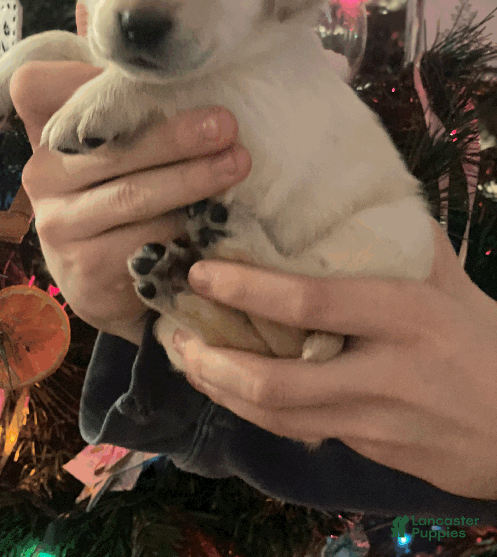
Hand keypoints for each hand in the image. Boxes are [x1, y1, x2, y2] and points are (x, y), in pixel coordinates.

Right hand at [10, 60, 250, 345]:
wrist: (111, 278)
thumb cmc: (123, 190)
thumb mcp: (121, 141)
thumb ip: (123, 90)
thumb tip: (127, 11)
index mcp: (48, 131)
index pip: (37, 86)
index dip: (79, 77)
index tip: (147, 74)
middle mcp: (42, 173)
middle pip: (109, 145)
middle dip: (173, 135)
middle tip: (227, 125)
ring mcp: (57, 224)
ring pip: (131, 196)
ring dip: (190, 181)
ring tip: (236, 165)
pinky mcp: (81, 270)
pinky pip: (141, 243)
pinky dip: (183, 230)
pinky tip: (216, 220)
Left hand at [173, 221, 496, 499]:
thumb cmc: (486, 343)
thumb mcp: (453, 282)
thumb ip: (404, 240)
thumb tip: (360, 191)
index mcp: (403, 317)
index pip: (309, 303)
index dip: (246, 289)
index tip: (200, 272)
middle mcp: (381, 374)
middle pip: (276, 381)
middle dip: (213, 360)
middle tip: (175, 334)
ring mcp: (372, 422)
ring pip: (277, 416)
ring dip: (222, 391)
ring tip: (187, 360)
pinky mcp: (368, 451)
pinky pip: (299, 431)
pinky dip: (255, 409)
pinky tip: (230, 386)